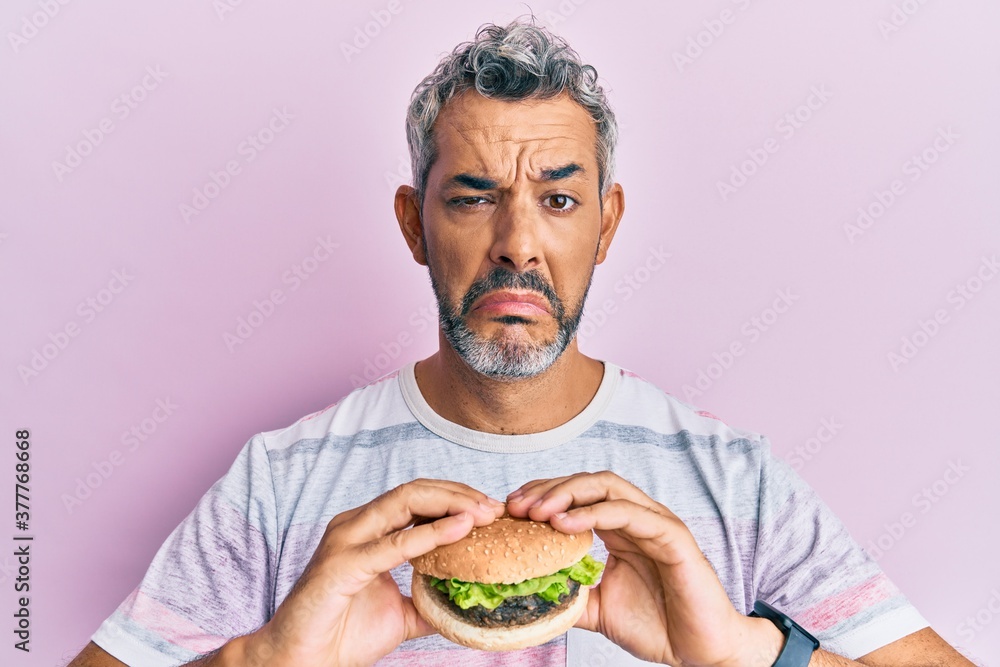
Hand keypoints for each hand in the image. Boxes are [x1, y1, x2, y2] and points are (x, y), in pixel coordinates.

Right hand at [237, 479, 504, 666]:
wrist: (303, 661)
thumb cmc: (343, 634)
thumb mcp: (401, 613)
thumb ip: (430, 598)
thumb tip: (467, 599)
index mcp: (367, 529)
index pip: (418, 497)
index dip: (456, 498)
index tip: (492, 511)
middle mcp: (354, 524)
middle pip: (415, 491)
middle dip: (459, 494)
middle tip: (495, 508)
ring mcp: (345, 539)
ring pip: (404, 502)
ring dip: (449, 504)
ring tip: (482, 514)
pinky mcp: (341, 564)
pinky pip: (392, 544)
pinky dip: (429, 534)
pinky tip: (459, 530)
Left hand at [506, 472, 783, 666]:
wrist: (701, 653)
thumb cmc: (659, 627)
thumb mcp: (599, 609)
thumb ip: (570, 594)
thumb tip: (531, 593)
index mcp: (620, 529)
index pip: (578, 495)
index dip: (542, 495)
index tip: (509, 510)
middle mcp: (638, 517)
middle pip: (588, 482)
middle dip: (549, 489)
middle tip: (515, 506)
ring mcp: (656, 523)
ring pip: (607, 487)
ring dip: (567, 494)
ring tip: (536, 511)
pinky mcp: (673, 537)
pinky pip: (630, 513)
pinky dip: (595, 513)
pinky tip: (565, 524)